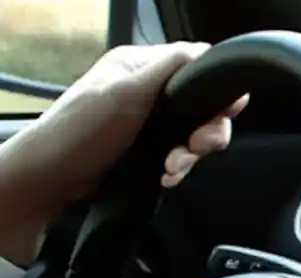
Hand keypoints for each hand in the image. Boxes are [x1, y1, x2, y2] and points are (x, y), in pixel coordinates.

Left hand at [0, 42, 247, 265]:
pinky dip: (178, 169)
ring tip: (171, 168)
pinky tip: (165, 176)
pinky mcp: (148, 149)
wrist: (54, 176)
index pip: (196, 66)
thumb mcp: (128, 90)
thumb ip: (169, 68)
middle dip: (206, 132)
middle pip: (204, 107)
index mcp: (141, 67)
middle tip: (196, 146)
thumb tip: (205, 52)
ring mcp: (150, 122)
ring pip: (195, 136)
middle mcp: (148, 91)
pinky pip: (181, 156)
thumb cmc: (81, 130)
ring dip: (190, 156)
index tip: (222, 113)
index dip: (216, 91)